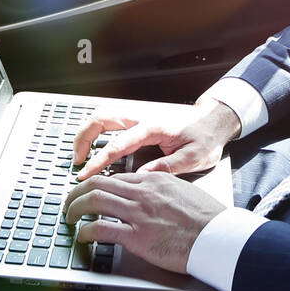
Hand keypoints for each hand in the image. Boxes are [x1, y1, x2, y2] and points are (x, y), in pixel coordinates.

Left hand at [63, 172, 225, 273]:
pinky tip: (82, 236)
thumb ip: (162, 191)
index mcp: (154, 180)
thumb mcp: (182, 192)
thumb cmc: (206, 218)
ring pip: (94, 200)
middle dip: (77, 192)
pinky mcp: (138, 236)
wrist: (217, 236)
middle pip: (98, 183)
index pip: (116, 177)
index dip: (97, 184)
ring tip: (69, 216)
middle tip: (70, 201)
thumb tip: (149, 196)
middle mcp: (143, 193)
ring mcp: (139, 213)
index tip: (89, 192)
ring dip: (75, 208)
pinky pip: (102, 229)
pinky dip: (86, 231)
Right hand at [71, 97, 240, 180]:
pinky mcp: (139, 118)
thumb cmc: (206, 138)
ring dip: (87, 131)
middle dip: (82, 138)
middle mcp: (142, 117)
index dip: (98, 160)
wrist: (214, 120)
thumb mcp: (194, 157)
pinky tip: (94, 145)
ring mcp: (139, 114)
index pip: (117, 144)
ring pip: (103, 115)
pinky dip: (97, 130)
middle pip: (101, 119)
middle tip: (75, 161)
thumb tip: (143, 176)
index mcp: (153, 127)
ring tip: (79, 154)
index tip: (85, 174)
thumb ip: (169, 166)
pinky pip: (111, 119)